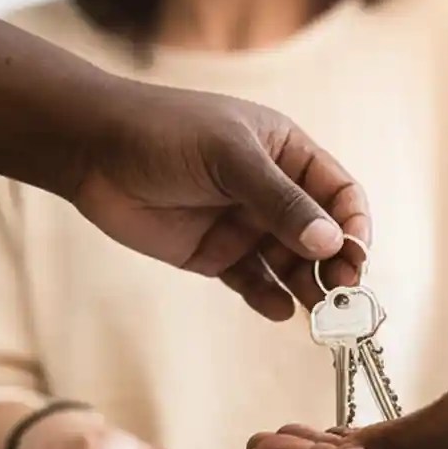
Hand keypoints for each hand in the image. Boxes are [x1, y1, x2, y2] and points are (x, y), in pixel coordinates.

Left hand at [76, 81, 370, 319]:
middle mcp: (272, 191)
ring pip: (290, 264)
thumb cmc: (164, 133)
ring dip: (307, 288)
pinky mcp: (214, 255)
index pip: (339, 194)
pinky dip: (268, 299)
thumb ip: (280, 202)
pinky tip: (278, 311)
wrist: (91, 150)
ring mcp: (244, 225)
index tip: (356, 256)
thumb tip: (331, 243)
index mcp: (286, 153)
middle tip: (343, 297)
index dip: (353, 225)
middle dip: (335, 266)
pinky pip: (252, 283)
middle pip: (321, 236)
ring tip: (317, 315)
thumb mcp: (230, 158)